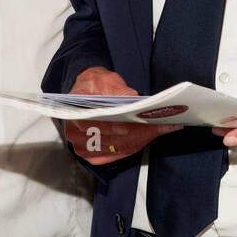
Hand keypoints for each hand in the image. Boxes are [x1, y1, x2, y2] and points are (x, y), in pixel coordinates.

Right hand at [63, 66, 181, 165]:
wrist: (87, 91)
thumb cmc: (95, 86)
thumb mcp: (106, 81)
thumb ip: (117, 89)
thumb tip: (132, 97)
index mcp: (75, 114)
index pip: (101, 124)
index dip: (123, 126)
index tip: (145, 123)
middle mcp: (76, 135)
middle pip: (111, 140)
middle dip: (139, 133)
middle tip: (160, 126)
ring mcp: (83, 148)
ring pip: (116, 149)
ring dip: (139, 141)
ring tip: (158, 130)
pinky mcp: (93, 155)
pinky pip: (115, 155)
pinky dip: (132, 147)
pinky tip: (146, 138)